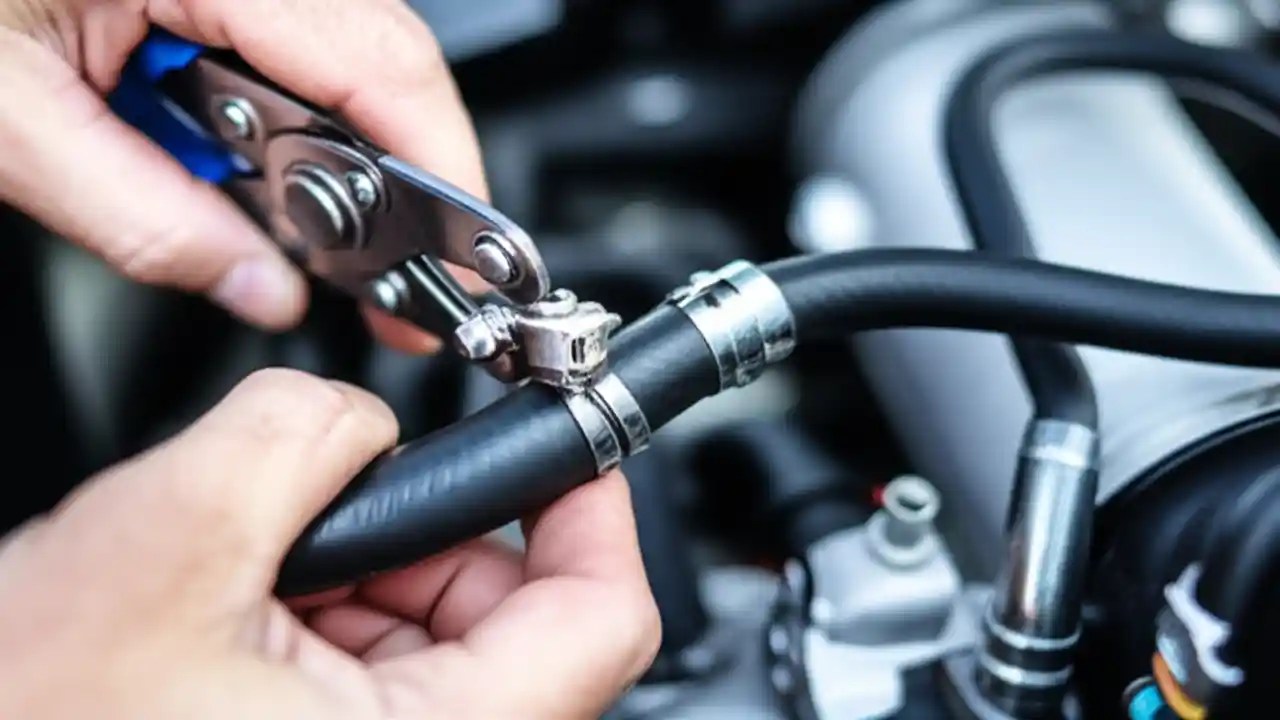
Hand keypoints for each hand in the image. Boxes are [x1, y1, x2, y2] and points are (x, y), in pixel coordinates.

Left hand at [0, 0, 487, 351]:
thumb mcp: (6, 124)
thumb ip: (150, 221)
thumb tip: (263, 289)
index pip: (379, 60)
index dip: (440, 165)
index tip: (460, 254)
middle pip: (382, 55)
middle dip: (396, 175)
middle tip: (381, 279)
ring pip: (345, 48)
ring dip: (333, 149)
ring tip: (284, 223)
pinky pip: (291, 33)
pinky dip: (284, 111)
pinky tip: (239, 157)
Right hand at [0, 369, 660, 718]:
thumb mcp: (169, 537)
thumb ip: (300, 433)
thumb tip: (363, 419)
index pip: (602, 619)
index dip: (589, 505)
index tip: (562, 445)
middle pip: (522, 618)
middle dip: (436, 534)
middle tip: (343, 513)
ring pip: (451, 642)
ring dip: (375, 575)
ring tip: (267, 580)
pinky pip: (394, 675)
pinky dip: (344, 616)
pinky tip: (260, 615)